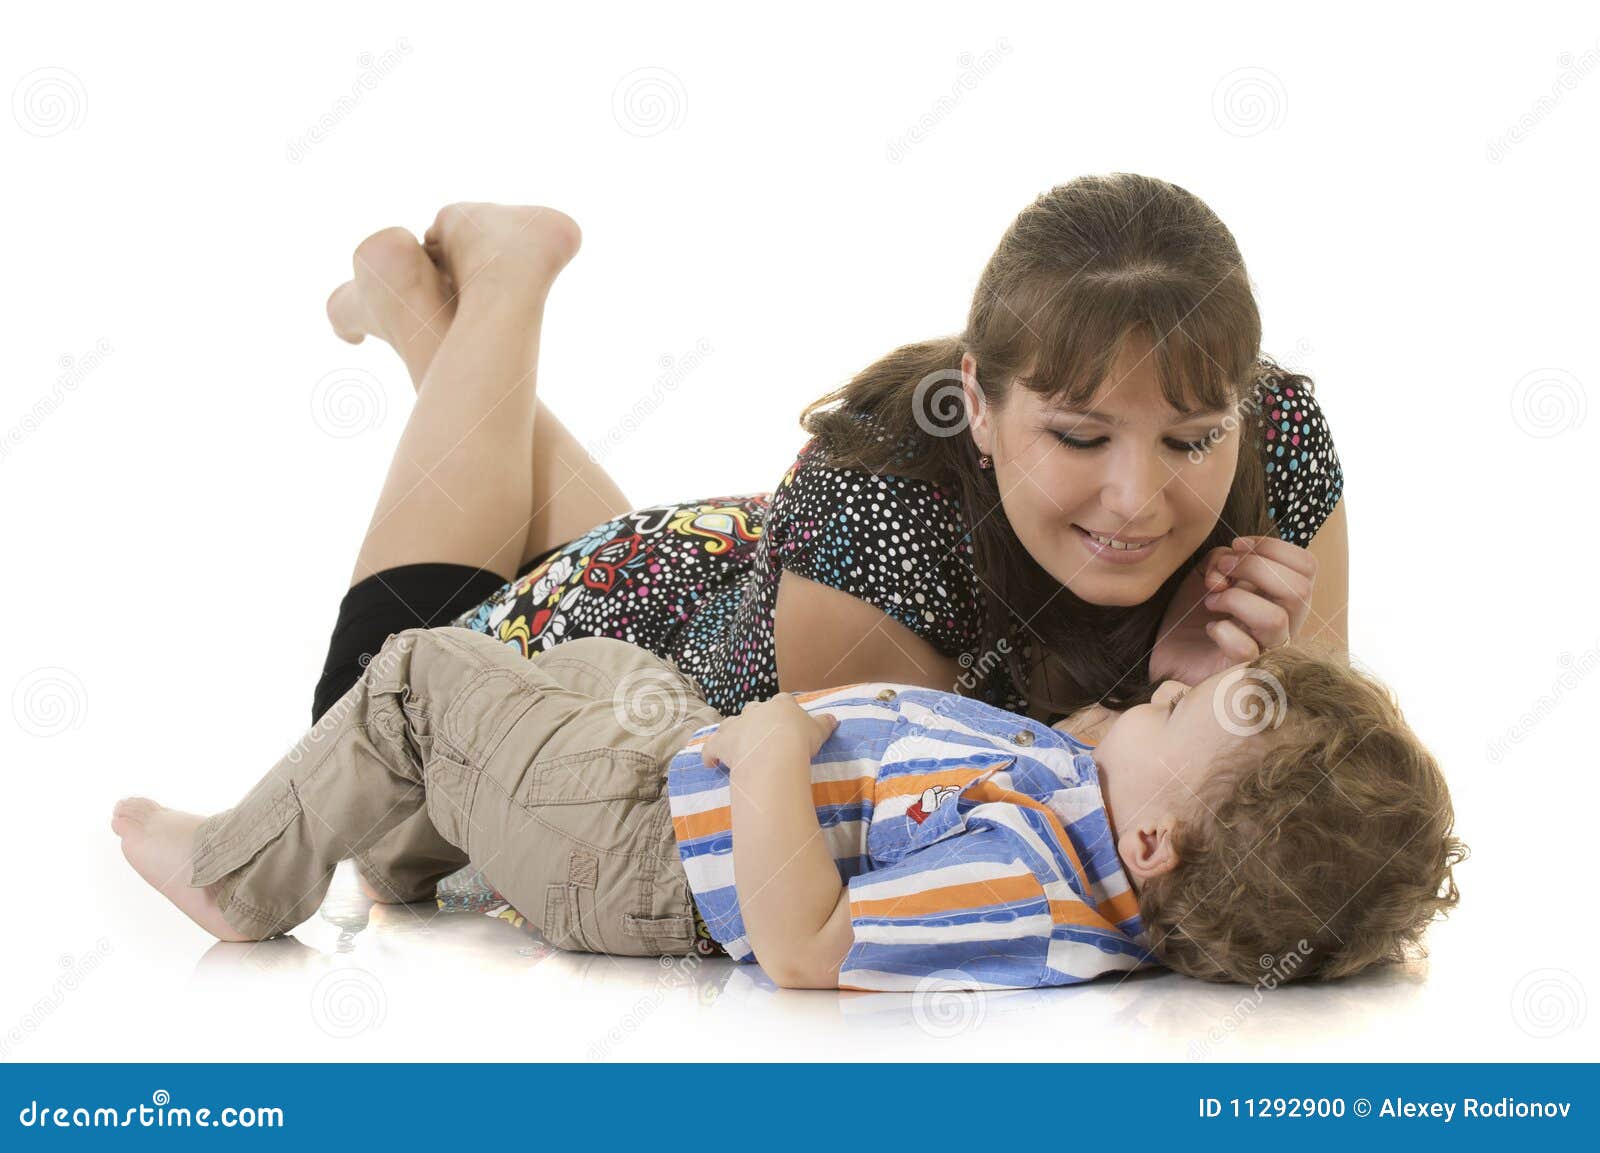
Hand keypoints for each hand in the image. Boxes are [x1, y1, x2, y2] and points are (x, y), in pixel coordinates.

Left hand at [701, 694, 837, 773]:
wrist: (775, 752)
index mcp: (781, 705)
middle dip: (757, 721)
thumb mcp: (819, 730)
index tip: (786, 722)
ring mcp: (736, 725)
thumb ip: (824, 723)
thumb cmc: (800, 739)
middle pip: (754, 710)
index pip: (782, 702)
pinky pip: (711, 748)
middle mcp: (756, 710)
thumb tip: (833, 718)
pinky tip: (711, 763)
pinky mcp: (721, 743)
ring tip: (736, 745)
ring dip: (732, 733)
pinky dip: (710, 756)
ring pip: (730, 725)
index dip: (784, 711)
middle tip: (764, 737)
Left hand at [1150, 535, 1317, 683]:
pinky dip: (1222, 631)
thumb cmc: (1194, 613)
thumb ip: (1224, 557)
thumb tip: (1232, 561)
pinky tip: (1210, 629)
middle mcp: (1285, 623)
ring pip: (1275, 619)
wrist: (1169, 652)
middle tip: (1221, 572)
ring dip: (1236, 600)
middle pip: (1299, 589)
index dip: (1274, 547)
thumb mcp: (1207, 572)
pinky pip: (1245, 649)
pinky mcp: (1245, 673)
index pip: (1306, 566)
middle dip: (1255, 568)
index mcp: (1282, 596)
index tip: (1237, 545)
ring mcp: (1269, 650)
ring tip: (1211, 602)